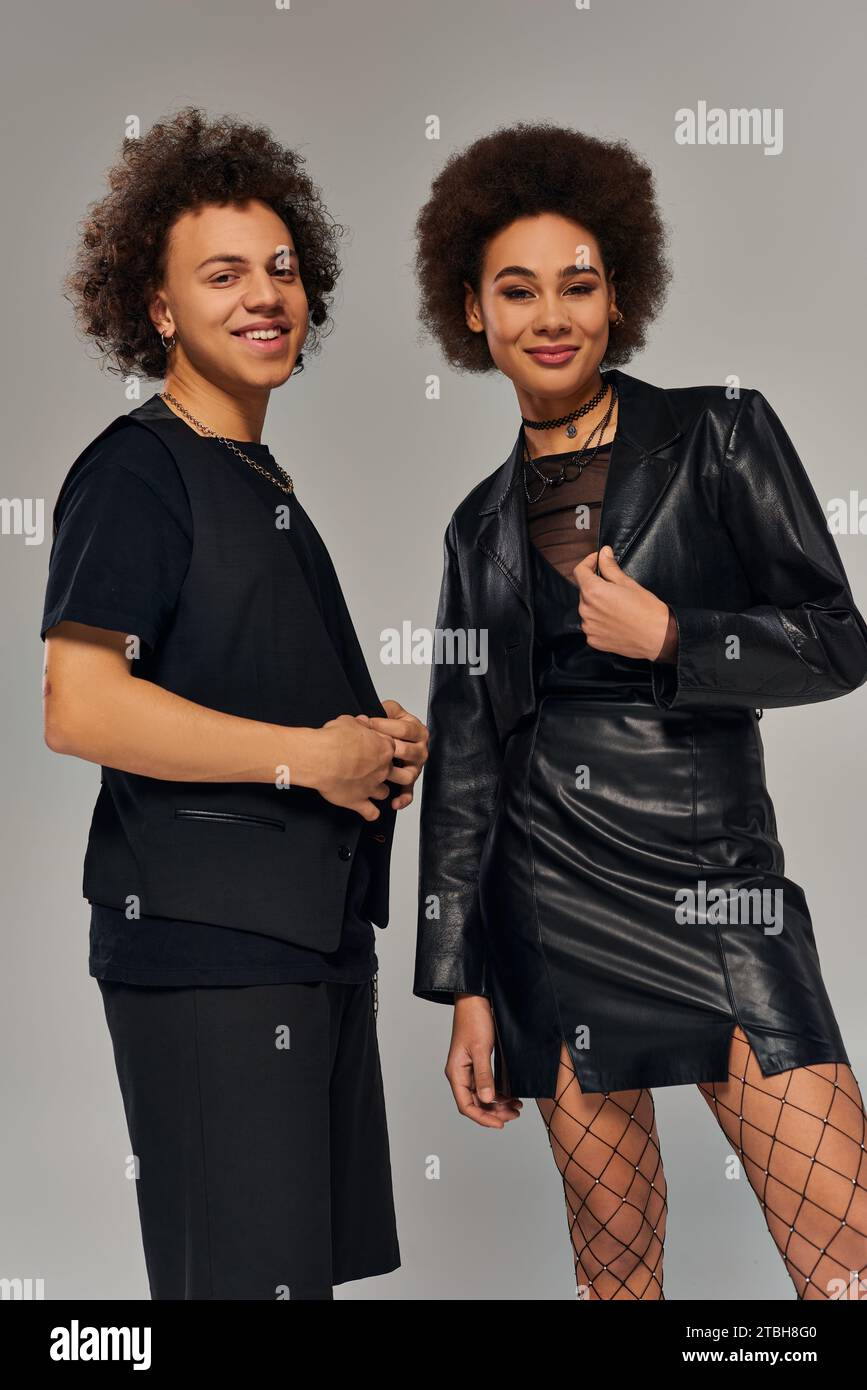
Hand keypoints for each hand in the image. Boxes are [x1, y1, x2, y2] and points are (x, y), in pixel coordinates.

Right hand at [315, 714, 395, 819]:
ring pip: (385, 793)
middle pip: (398, 774)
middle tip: (380, 770)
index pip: (394, 749)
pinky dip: (370, 813)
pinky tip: (368, 812)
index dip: (385, 749)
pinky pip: (371, 813)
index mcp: (383, 747)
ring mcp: (372, 786)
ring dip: (379, 791)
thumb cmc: (333, 739)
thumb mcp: (348, 722)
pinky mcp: (359, 801)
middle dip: (392, 773)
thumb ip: (359, 724)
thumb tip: (362, 721)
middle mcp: (382, 768)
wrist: (321, 757)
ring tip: (371, 789)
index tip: (377, 749)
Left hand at [358, 699, 428, 810]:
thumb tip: (376, 714)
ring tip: (382, 772)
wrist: (384, 739)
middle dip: (390, 748)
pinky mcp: (408, 782)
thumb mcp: (389, 711)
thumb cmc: (387, 725)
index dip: (385, 725)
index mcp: (418, 731)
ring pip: (410, 774)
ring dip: (397, 774)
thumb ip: (387, 709)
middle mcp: (421, 749)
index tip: (368, 724)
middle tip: (371, 747)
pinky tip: (393, 803)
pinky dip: (403, 799)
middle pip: (410, 751)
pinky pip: (409, 792)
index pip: (406, 728)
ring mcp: (415, 767)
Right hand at [445, 995, 522, 1127]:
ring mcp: (468, 1069)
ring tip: (516, 1107)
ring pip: (482, 1095)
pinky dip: (499, 1092)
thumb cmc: (474, 1020)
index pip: (466, 1105)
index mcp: (456, 1072)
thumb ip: (483, 1075)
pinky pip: (486, 1084)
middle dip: (494, 1112)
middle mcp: (460, 1074)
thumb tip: (487, 1099)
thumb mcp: (481, 1049)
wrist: (475, 999)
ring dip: (498, 1103)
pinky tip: (511, 1094)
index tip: (500, 1123)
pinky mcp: (477, 1063)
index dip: (483, 1118)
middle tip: (514, 1114)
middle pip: (475, 1103)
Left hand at [573, 546, 671, 660]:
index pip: (579, 571)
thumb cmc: (646, 609)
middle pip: (584, 591)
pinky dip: (599, 621)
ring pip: (587, 609)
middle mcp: (586, 610)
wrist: (658, 636)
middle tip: (614, 588)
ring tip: (616, 607)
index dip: (589, 562)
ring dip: (597, 604)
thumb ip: (610, 567)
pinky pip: (591, 625)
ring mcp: (589, 626)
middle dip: (596, 585)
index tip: (598, 561)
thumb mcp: (628, 583)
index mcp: (593, 592)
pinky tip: (615, 621)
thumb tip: (603, 553)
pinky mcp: (593, 639)